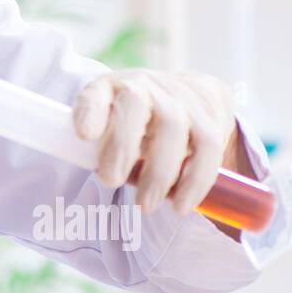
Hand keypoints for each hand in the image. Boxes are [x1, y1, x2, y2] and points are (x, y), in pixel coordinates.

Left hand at [72, 69, 239, 215]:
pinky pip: (207, 147)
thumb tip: (92, 179)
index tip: (83, 134)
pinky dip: (195, 181)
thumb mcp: (110, 123)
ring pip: (173, 128)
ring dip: (158, 172)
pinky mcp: (208, 118)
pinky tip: (182, 205)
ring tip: (146, 205)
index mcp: (109, 88)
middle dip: (121, 145)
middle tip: (110, 181)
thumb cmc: (136, 120)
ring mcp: (179, 99)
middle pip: (134, 106)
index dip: (89, 111)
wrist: (191, 95)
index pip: (95, 93)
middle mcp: (144, 87)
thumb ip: (98, 146)